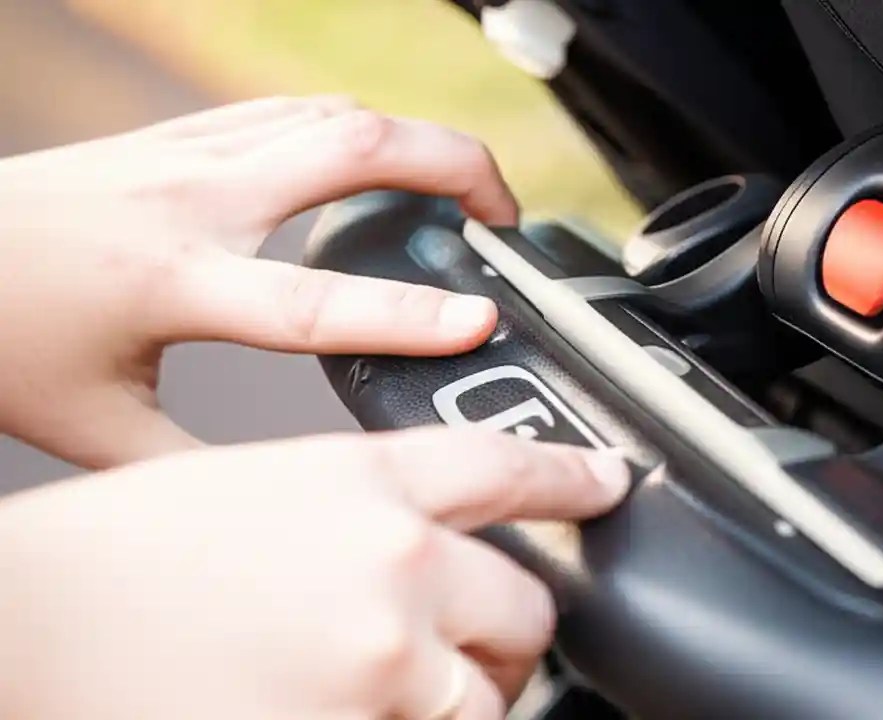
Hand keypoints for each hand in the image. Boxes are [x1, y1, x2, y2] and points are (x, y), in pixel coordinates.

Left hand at [0, 96, 518, 467]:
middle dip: (451, 167)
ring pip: (330, 116)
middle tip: (501, 214)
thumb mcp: (97, 428)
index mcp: (170, 283)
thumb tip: (277, 495)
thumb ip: (199, 463)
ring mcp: (183, 156)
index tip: (481, 319)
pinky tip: (377, 158)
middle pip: (351, 149)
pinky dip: (356, 129)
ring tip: (460, 184)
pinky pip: (292, 113)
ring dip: (412, 140)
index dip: (409, 311)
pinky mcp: (175, 138)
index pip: (314, 300)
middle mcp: (187, 200)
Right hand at [0, 427, 629, 719]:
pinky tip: (338, 711)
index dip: (573, 475)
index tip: (607, 484)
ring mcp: (380, 666)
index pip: (507, 466)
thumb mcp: (258, 490)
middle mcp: (389, 567)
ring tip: (386, 695)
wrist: (31, 631)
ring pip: (487, 699)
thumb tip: (433, 534)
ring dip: (459, 701)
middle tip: (466, 643)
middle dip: (506, 632)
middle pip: (525, 602)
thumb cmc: (117, 563)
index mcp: (362, 483)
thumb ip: (360, 504)